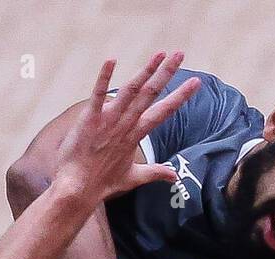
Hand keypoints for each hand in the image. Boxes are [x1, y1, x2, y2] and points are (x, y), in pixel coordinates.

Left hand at [55, 52, 200, 202]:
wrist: (78, 189)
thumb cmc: (102, 183)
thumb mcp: (133, 177)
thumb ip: (155, 172)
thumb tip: (175, 176)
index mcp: (136, 135)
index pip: (163, 112)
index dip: (180, 96)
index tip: (195, 82)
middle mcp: (126, 125)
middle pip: (151, 94)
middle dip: (166, 73)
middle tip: (180, 54)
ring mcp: (109, 121)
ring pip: (131, 91)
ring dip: (145, 71)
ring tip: (159, 54)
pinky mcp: (90, 119)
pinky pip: (98, 95)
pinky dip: (104, 77)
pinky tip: (111, 60)